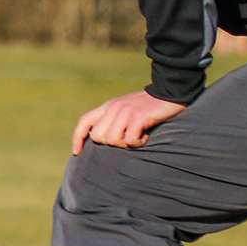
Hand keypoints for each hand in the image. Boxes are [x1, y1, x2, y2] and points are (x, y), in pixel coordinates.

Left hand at [72, 89, 187, 154]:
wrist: (169, 92)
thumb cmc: (148, 107)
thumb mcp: (125, 110)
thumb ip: (112, 119)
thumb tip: (99, 138)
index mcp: (108, 106)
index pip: (85, 121)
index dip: (77, 138)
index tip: (76, 152)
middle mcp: (113, 108)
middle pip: (98, 136)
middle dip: (110, 143)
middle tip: (126, 139)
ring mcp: (125, 112)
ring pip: (112, 140)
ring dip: (126, 143)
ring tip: (137, 136)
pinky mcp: (138, 117)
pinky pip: (129, 140)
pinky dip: (138, 142)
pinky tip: (145, 136)